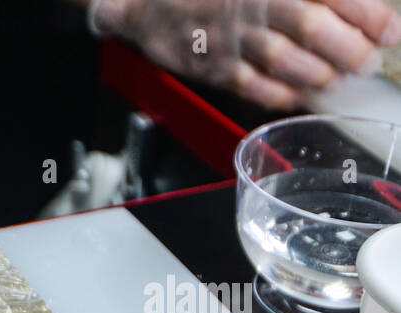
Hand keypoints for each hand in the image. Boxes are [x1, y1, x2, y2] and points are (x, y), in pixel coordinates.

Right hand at [90, 0, 400, 108]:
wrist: (146, 1)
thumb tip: (351, 0)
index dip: (370, 16)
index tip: (390, 32)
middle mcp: (253, 4)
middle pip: (314, 27)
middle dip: (351, 49)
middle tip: (367, 60)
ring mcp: (232, 38)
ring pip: (286, 61)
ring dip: (321, 75)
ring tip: (337, 79)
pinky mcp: (212, 66)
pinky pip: (253, 86)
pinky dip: (281, 94)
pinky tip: (299, 94)